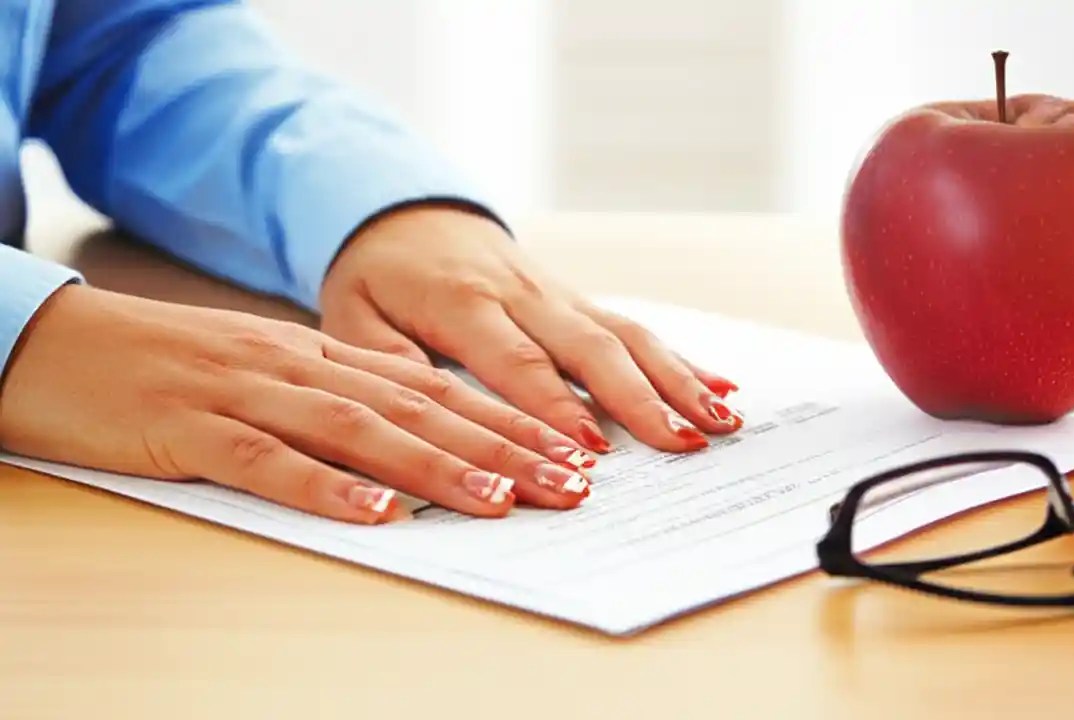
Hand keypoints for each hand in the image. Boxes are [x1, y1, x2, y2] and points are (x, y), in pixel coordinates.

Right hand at [0, 285, 597, 522]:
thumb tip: (413, 444)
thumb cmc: (170, 369)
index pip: (435, 388)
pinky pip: (267, 462)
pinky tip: (377, 513)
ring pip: (361, 430)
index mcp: (323, 356)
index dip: (508, 420)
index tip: (570, 453)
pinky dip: (326, 488)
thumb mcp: (267, 376)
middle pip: (419, 408)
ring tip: (502, 500)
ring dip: (438, 467)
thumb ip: (336, 401)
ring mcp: (246, 395)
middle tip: (569, 484)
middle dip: (503, 447)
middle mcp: (300, 368)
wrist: (58, 342)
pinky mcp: (191, 429)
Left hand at [318, 205, 742, 453]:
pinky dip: (679, 359)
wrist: (405, 213)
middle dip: (639, 399)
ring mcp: (557, 294)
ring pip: (626, 334)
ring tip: (721, 421)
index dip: (556, 408)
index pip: (518, 361)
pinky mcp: (576, 299)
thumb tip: (422, 414)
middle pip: (591, 347)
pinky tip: (721, 388)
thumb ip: (385, 361)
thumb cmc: (377, 277)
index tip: (590, 453)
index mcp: (464, 301)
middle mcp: (523, 294)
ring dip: (676, 379)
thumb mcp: (352, 315)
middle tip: (681, 444)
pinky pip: (634, 327)